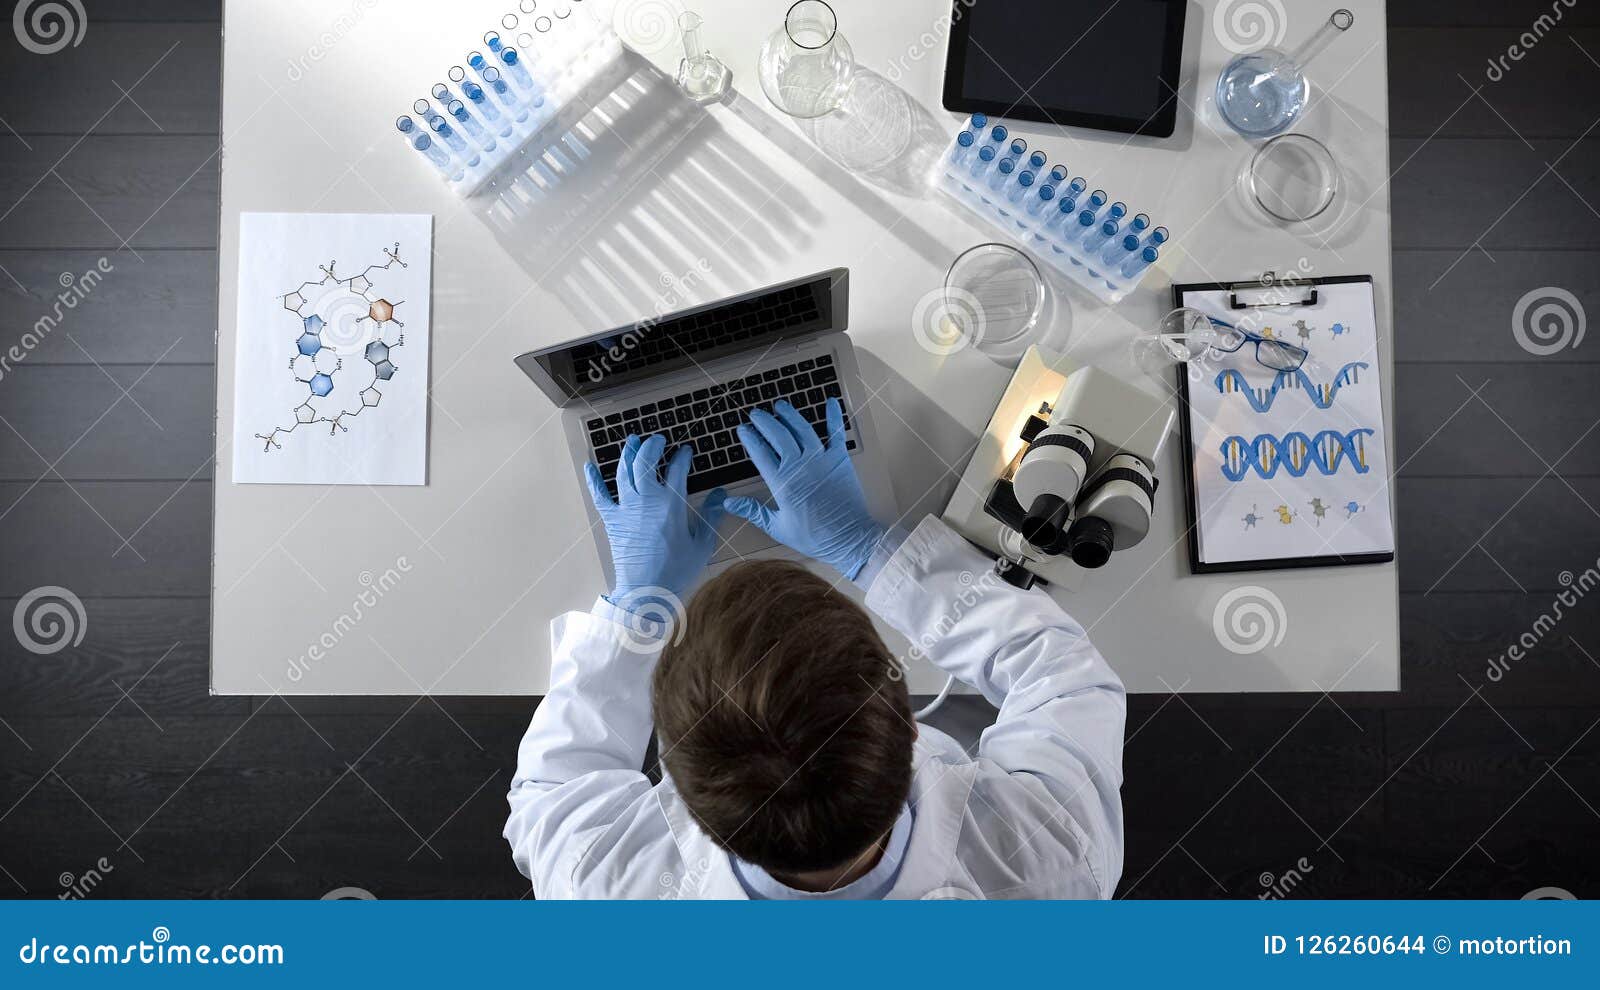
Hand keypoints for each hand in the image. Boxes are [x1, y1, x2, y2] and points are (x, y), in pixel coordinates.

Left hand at [584, 433, 725, 605]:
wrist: (646, 590)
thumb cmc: (676, 570)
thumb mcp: (702, 544)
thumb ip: (711, 515)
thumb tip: (720, 495)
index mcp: (671, 504)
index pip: (678, 469)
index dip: (682, 456)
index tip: (686, 451)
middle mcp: (647, 500)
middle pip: (646, 461)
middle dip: (653, 446)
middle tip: (658, 440)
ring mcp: (626, 508)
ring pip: (624, 471)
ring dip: (628, 453)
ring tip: (633, 441)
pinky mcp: (612, 519)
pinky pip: (599, 495)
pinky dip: (593, 479)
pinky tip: (589, 465)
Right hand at [725, 398, 885, 578]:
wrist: (849, 539)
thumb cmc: (814, 537)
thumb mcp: (778, 526)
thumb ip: (753, 510)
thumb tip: (729, 502)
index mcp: (782, 483)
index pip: (760, 452)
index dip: (750, 438)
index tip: (743, 429)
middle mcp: (800, 466)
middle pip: (778, 435)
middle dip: (764, 421)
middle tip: (756, 414)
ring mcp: (821, 460)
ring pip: (802, 429)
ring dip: (789, 415)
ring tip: (780, 406)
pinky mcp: (840, 460)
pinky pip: (835, 433)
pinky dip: (833, 416)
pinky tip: (830, 402)